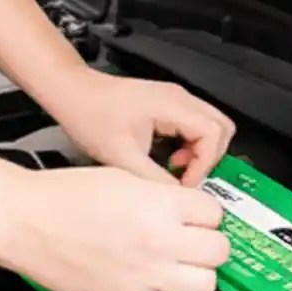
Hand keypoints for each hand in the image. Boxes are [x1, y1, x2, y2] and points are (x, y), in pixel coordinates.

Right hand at [0, 167, 229, 290]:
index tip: (194, 217)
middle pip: (218, 251)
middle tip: (191, 240)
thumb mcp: (122, 177)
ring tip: (177, 265)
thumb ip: (160, 195)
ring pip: (205, 284)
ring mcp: (146, 274)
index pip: (214, 213)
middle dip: (207, 243)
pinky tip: (156, 285)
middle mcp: (159, 240)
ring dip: (195, 273)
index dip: (204, 213)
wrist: (25, 221)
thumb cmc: (60, 197)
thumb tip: (183, 209)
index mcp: (159, 204)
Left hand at [35, 68, 235, 185]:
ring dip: (198, 152)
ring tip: (175, 168)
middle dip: (210, 157)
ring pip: (208, 126)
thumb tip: (177, 198)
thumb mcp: (121, 156)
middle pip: (220, 127)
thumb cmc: (89, 114)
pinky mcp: (165, 104)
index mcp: (172, 105)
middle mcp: (178, 98)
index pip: (213, 134)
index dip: (205, 163)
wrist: (70, 93)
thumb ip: (154, 179)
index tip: (187, 182)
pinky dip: (188, 145)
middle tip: (188, 177)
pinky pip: (192, 125)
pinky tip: (167, 158)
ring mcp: (173, 99)